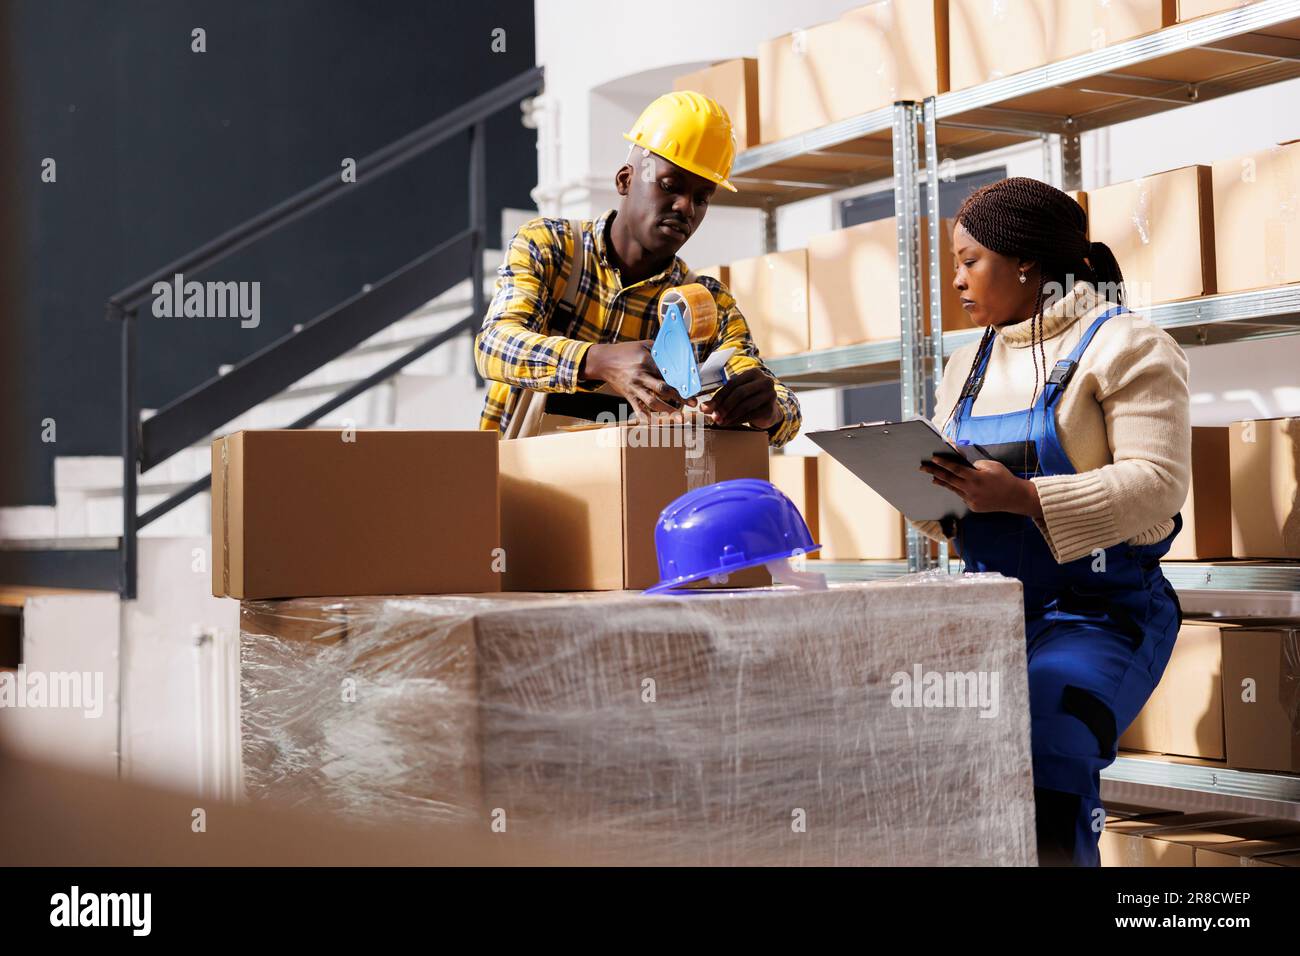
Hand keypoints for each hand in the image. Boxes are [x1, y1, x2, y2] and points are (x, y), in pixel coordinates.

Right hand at [581, 340, 694, 421]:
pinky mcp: (628, 395)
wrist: (603, 361)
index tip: (693, 387)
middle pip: (663, 389)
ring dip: (667, 411)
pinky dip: (646, 417)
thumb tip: (679, 354)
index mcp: (646, 361)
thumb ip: (660, 350)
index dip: (682, 380)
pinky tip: (655, 424)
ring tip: (679, 418)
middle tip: (693, 404)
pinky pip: (637, 409)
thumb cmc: (626, 351)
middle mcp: (641, 375)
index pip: (668, 372)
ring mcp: (634, 387)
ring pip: (652, 401)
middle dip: (680, 398)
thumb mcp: (644, 344)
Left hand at [698, 368, 780, 429]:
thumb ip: (722, 398)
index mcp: (754, 373)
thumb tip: (704, 407)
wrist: (769, 411)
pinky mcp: (770, 409)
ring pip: (745, 405)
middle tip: (715, 416)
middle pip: (740, 393)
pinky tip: (729, 423)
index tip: (708, 406)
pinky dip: (737, 420)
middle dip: (724, 406)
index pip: (733, 383)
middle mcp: (765, 381)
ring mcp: (770, 395)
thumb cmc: (749, 399)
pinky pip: (750, 415)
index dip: (719, 395)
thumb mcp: (737, 394)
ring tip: (720, 421)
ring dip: (730, 415)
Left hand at [919, 456, 1043, 517]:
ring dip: (942, 482)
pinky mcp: (973, 507)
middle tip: (922, 467)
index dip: (943, 463)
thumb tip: (961, 461)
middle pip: (948, 480)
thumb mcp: (991, 465)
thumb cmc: (1003, 478)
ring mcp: (971, 500)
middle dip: (934, 472)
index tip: (933, 458)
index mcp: (976, 478)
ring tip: (932, 477)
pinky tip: (954, 486)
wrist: (1014, 497)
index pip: (955, 469)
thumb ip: (975, 464)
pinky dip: (958, 490)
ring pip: (953, 489)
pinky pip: (962, 496)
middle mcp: (971, 490)